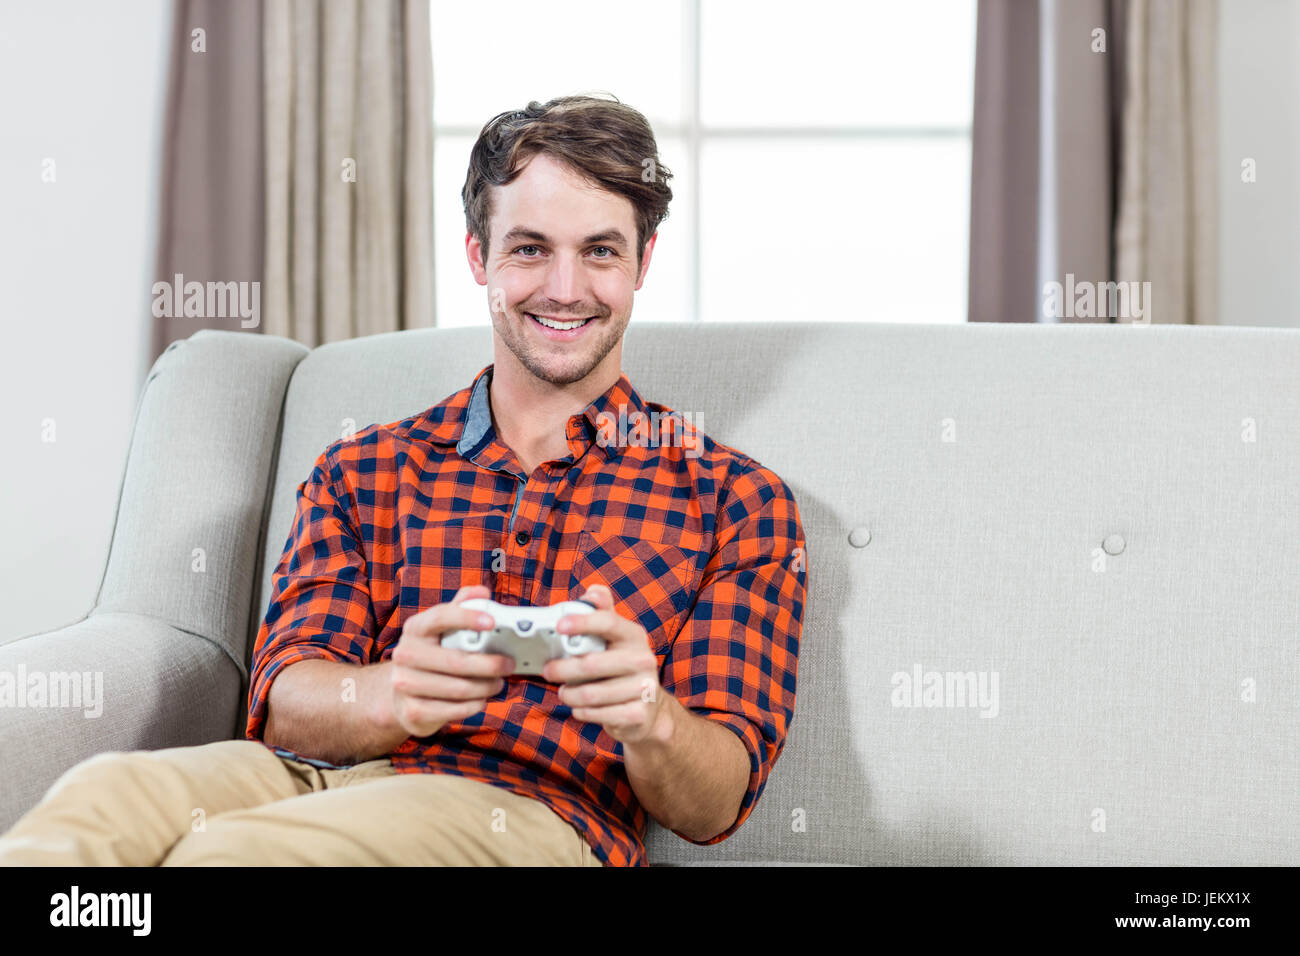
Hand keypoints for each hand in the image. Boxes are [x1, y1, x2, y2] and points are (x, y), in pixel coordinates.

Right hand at [386, 585, 513, 737]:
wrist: (401, 693)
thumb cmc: (432, 654)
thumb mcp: (441, 629)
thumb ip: (461, 607)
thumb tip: (482, 592)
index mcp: (415, 628)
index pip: (442, 616)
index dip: (468, 617)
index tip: (493, 621)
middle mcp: (405, 654)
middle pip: (456, 660)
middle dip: (490, 664)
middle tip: (509, 664)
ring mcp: (405, 684)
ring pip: (459, 688)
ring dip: (487, 687)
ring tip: (499, 683)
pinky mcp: (413, 711)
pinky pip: (454, 709)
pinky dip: (475, 705)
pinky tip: (482, 699)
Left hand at [542, 585, 670, 745]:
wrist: (649, 711)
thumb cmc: (622, 669)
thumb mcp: (616, 640)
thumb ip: (603, 614)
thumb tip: (594, 590)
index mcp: (634, 636)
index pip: (608, 622)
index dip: (583, 622)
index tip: (560, 625)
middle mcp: (643, 659)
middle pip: (592, 663)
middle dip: (562, 668)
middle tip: (547, 671)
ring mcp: (644, 688)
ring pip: (590, 693)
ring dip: (569, 694)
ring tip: (564, 692)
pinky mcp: (638, 714)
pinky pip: (597, 713)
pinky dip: (582, 712)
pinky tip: (580, 708)